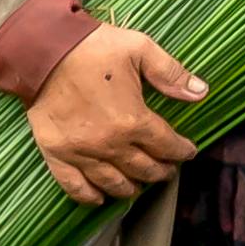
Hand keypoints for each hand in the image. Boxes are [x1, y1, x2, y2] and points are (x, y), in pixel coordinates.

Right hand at [26, 17, 205, 204]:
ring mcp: (82, 152)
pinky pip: (74, 186)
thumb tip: (201, 92)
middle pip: (143, 169)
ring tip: (139, 186)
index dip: (182, 151)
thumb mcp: (139, 48)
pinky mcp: (56, 153)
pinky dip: (89, 196)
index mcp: (133, 120)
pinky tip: (100, 198)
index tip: (188, 152)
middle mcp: (109, 143)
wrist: (42, 50)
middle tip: (167, 170)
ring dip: (131, 188)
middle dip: (161, 171)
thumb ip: (171, 73)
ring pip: (113, 183)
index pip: (166, 145)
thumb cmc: (92, 47)